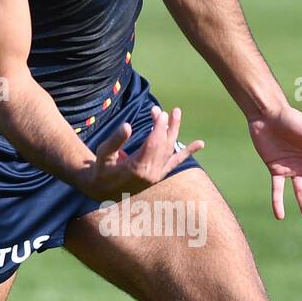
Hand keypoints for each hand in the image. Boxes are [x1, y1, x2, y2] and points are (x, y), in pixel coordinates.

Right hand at [77, 105, 204, 201]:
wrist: (102, 190)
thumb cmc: (101, 169)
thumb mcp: (104, 153)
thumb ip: (116, 140)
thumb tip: (127, 125)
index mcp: (138, 168)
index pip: (154, 143)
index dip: (158, 127)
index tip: (159, 112)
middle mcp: (151, 173)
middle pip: (163, 144)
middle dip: (164, 125)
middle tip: (162, 110)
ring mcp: (157, 176)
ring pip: (170, 150)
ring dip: (174, 131)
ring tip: (176, 113)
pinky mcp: (158, 176)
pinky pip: (175, 162)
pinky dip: (187, 152)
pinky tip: (200, 143)